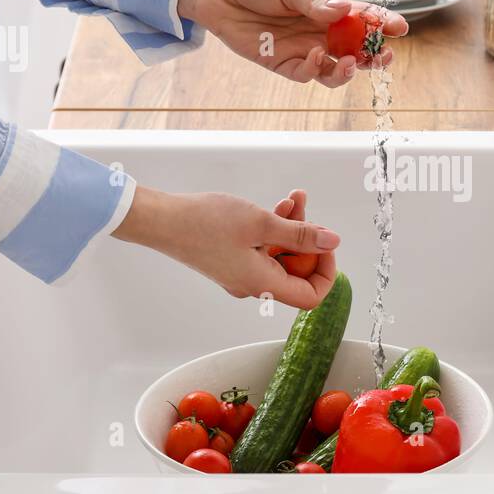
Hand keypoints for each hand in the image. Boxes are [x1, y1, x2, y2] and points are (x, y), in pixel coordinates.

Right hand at [112, 186, 338, 308]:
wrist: (161, 219)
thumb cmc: (205, 222)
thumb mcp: (261, 223)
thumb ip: (300, 234)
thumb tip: (333, 242)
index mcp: (263, 284)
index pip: (311, 295)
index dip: (325, 272)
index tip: (325, 244)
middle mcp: (254, 284)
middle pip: (296, 271)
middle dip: (307, 238)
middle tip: (305, 209)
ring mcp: (241, 272)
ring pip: (280, 254)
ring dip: (292, 227)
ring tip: (294, 198)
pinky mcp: (231, 258)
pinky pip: (263, 248)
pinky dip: (273, 228)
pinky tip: (279, 205)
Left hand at [177, 0, 407, 86]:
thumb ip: (314, 0)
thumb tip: (342, 10)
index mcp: (326, 7)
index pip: (361, 17)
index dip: (381, 23)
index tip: (399, 28)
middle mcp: (318, 30)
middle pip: (354, 49)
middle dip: (372, 55)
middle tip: (383, 56)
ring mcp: (302, 49)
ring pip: (334, 69)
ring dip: (347, 71)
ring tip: (350, 63)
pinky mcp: (282, 63)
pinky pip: (306, 74)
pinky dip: (314, 70)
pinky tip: (314, 57)